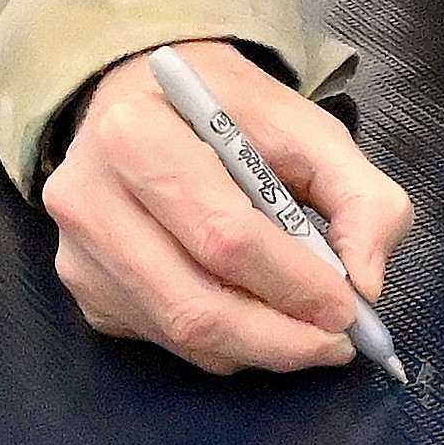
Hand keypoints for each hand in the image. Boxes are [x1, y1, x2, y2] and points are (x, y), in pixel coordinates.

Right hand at [44, 42, 411, 372]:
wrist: (151, 95)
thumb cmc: (230, 110)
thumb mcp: (309, 126)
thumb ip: (360, 196)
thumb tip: (366, 282)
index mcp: (136, 132)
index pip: (223, 233)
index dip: (292, 282)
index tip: (349, 307)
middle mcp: (87, 196)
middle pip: (193, 302)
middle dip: (278, 336)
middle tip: (336, 343)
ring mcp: (78, 251)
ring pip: (178, 333)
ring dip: (256, 349)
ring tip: (309, 337)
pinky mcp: (83, 290)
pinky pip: (163, 339)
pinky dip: (222, 346)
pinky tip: (256, 319)